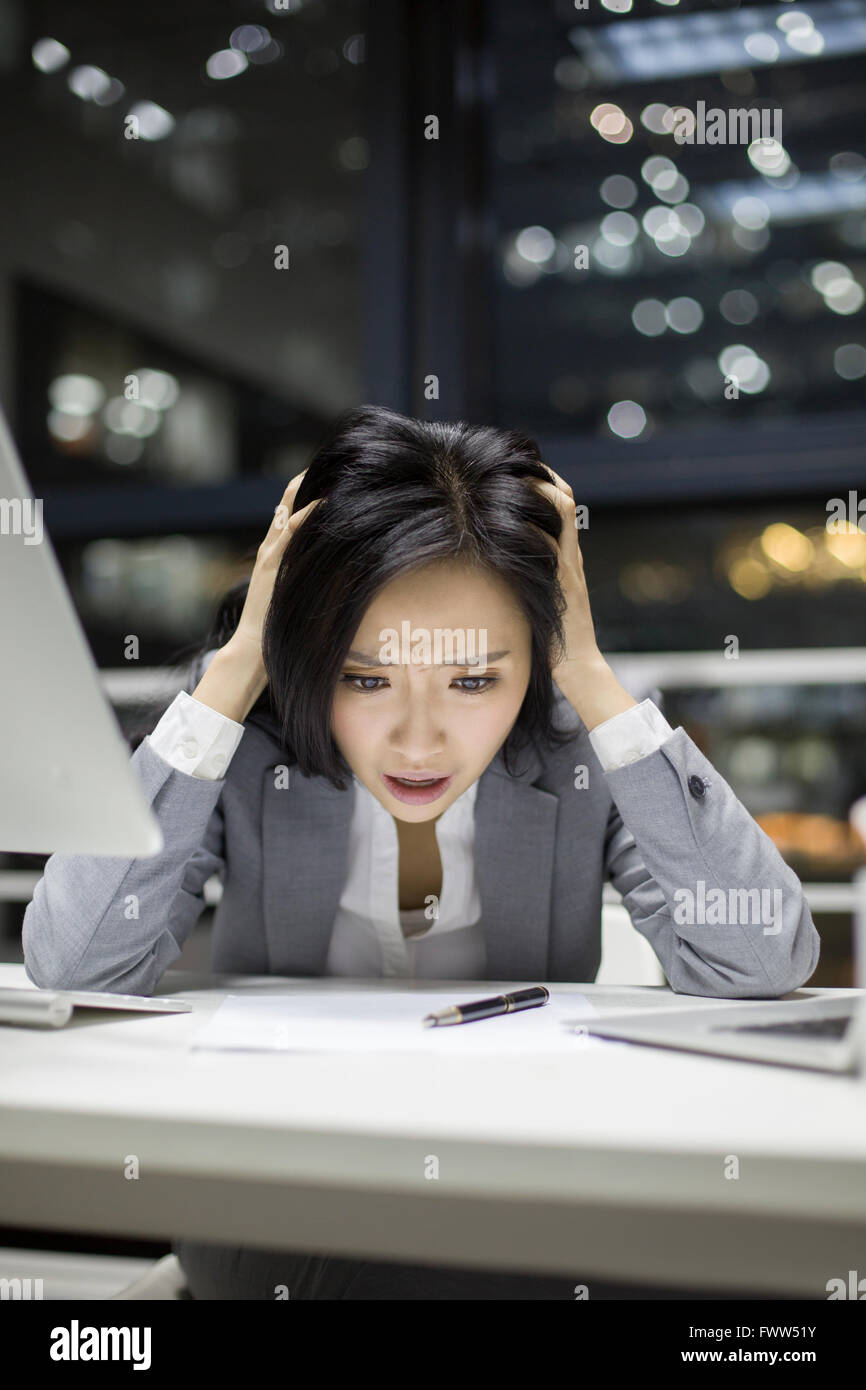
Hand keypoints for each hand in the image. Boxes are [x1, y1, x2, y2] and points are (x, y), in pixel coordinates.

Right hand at [225, 469, 319, 674]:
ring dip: (309, 490)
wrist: (251, 647)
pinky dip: (308, 515)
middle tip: (335, 464)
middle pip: (287, 500)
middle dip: (308, 480)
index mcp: (275, 550)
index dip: (307, 489)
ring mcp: (270, 553)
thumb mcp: (293, 591)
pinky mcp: (273, 564)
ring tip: (333, 472)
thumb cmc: (276, 624)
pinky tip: (325, 503)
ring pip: (288, 510)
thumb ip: (303, 575)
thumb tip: (331, 568)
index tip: (331, 475)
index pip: (290, 509)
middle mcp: (271, 546)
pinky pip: (291, 533)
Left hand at [531, 466, 637, 728]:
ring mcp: (569, 566)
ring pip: (562, 513)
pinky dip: (535, 526)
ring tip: (513, 478)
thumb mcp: (542, 598)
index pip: (561, 504)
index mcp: (567, 557)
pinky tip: (511, 517)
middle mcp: (571, 555)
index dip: (543, 480)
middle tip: (512, 462)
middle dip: (540, 474)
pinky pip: (553, 544)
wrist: (579, 666)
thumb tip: (496, 563)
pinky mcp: (564, 581)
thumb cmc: (555, 639)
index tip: (518, 467)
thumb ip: (531, 577)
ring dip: (538, 490)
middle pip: (564, 498)